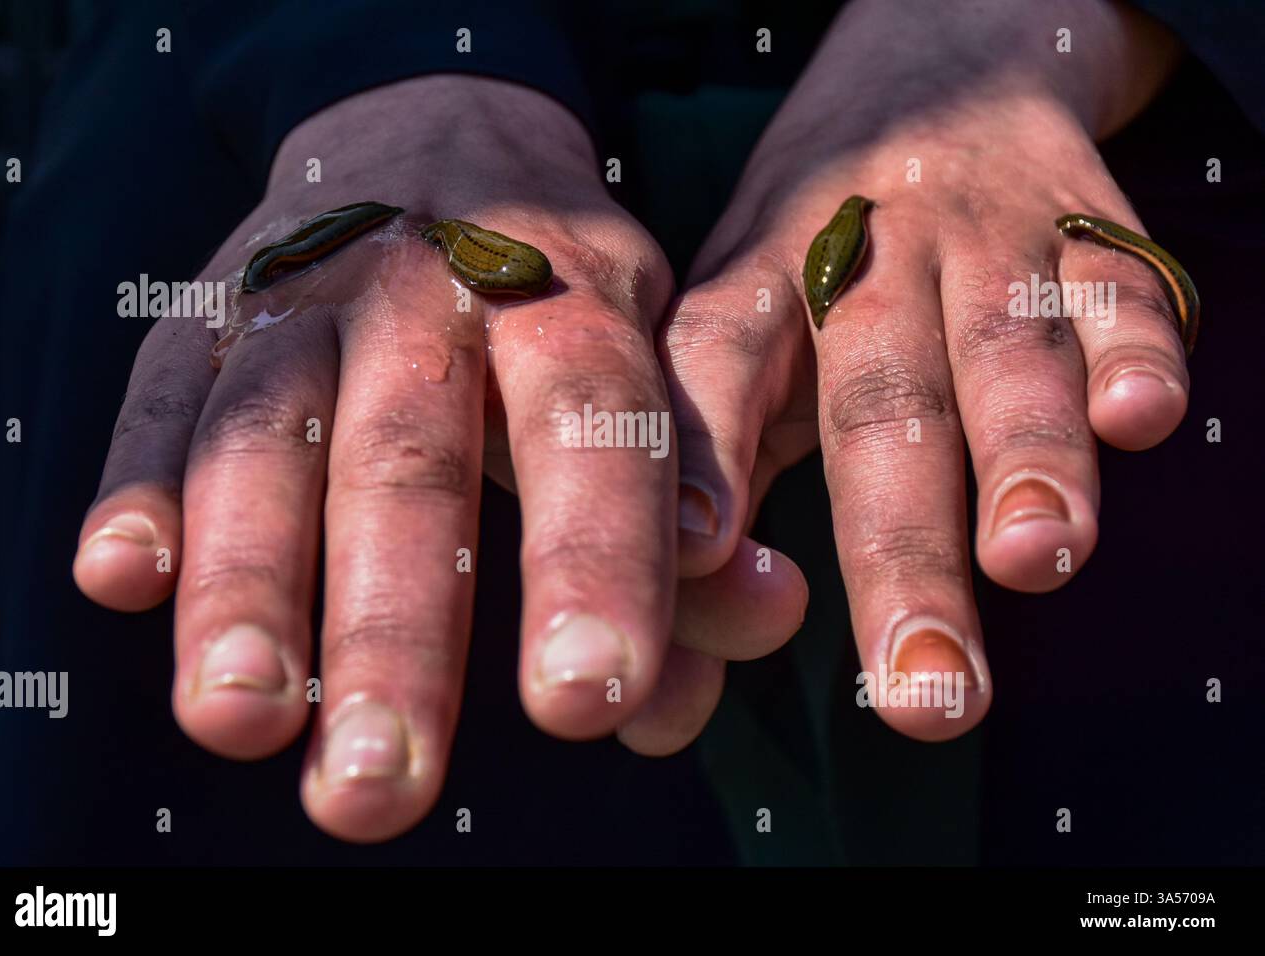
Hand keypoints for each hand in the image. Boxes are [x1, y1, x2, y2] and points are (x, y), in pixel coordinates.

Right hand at [70, 75, 805, 839]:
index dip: (596, 558)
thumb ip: (703, 501)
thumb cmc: (564, 304)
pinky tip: (119, 577)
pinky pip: (163, 397)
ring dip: (247, 581)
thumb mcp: (657, 364)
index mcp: (572, 297)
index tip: (593, 696)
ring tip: (237, 717)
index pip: (596, 426)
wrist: (437, 135)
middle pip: (413, 459)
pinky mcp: (205, 313)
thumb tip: (761, 615)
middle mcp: (434, 288)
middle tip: (378, 787)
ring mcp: (305, 296)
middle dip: (395, 627)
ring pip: (268, 437)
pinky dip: (141, 486)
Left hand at [658, 0, 1186, 739]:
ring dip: (1023, 458)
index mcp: (758, 286)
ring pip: (1001, 351)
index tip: (694, 555)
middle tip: (915, 689)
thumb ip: (717, 471)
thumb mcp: (742, 325)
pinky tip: (1140, 420)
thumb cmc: (816, 255)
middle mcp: (863, 261)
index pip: (712, 365)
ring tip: (1032, 561)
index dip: (701, 456)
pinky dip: (1134, 347)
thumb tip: (673, 664)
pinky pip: (1119, 284)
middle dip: (897, 551)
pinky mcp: (1084, 227)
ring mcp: (979, 241)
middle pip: (875, 404)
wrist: (935, 64)